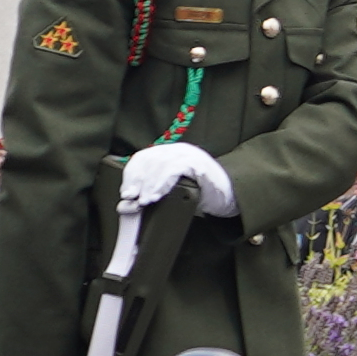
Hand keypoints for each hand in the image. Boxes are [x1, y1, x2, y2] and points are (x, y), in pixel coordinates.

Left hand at [118, 140, 234, 220]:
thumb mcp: (174, 192)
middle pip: (149, 159)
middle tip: (129, 199)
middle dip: (136, 180)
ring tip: (142, 201)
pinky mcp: (199, 164)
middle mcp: (179, 150)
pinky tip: (155, 197)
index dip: (131, 175)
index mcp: (170, 154)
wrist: (231, 196)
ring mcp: (190, 155)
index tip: (125, 193)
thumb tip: (127, 205)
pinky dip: (162, 184)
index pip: (143, 158)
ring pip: (160, 163)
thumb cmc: (201, 195)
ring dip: (148, 184)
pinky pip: (175, 169)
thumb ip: (153, 193)